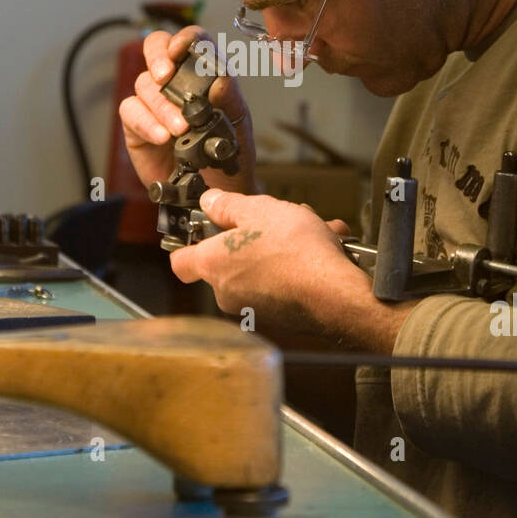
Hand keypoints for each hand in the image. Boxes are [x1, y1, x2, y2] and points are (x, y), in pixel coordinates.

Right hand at [118, 25, 257, 193]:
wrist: (218, 190)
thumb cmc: (230, 153)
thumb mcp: (238, 125)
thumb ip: (231, 99)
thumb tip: (222, 80)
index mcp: (202, 72)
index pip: (191, 40)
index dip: (183, 38)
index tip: (181, 51)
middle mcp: (175, 81)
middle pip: (155, 48)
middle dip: (158, 58)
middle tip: (165, 78)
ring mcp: (153, 101)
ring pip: (144, 85)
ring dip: (161, 106)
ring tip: (179, 130)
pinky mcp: (137, 124)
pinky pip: (131, 112)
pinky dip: (146, 123)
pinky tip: (162, 137)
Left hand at [169, 189, 410, 349]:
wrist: (335, 293)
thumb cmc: (295, 251)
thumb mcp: (258, 209)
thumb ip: (227, 205)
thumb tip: (209, 201)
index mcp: (213, 265)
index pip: (181, 261)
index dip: (188, 242)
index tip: (203, 227)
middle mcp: (227, 292)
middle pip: (228, 260)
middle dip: (252, 236)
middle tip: (273, 219)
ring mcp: (253, 307)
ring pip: (260, 268)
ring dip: (281, 247)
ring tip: (310, 229)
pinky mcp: (279, 316)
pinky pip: (281, 283)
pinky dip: (296, 266)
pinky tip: (323, 247)